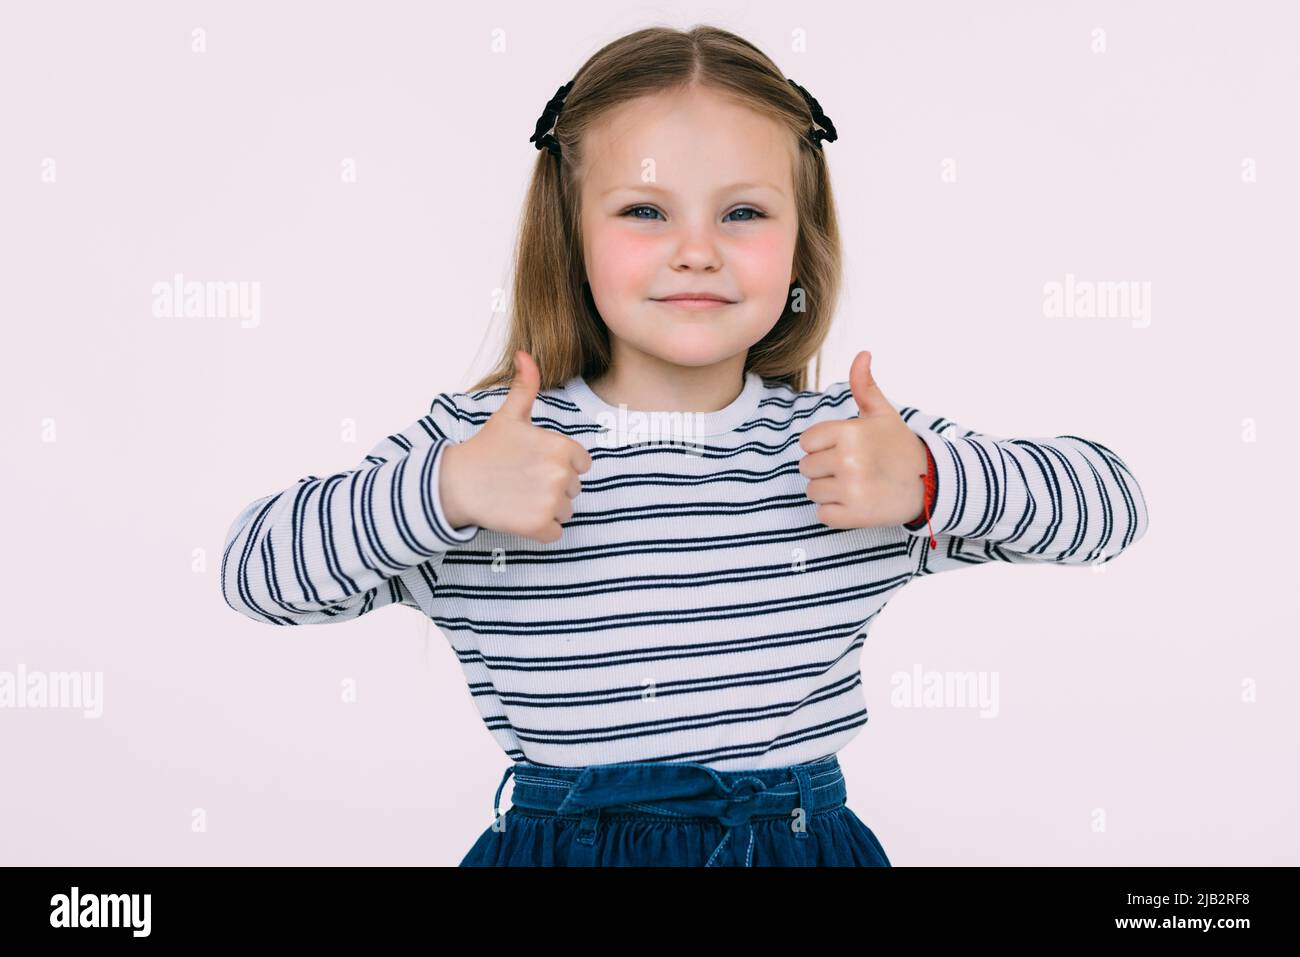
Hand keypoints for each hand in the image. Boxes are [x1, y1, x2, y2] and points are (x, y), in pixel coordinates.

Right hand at [439, 350, 591, 543]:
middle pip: (573, 488)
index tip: (533, 463)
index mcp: (562, 447)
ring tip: (518, 496)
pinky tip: (518, 514)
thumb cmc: (485, 449)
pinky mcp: (540, 526)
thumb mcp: (509, 415)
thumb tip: (525, 354)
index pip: (581, 464)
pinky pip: (556, 533)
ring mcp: (551, 501)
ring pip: (565, 511)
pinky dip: (540, 529)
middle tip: (521, 480)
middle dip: (552, 486)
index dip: (559, 465)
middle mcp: (562, 474)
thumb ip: (526, 386)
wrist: (456, 483)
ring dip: (546, 508)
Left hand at [798, 350, 929, 529]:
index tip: (845, 449)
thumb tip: (863, 353)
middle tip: (853, 469)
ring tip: (856, 485)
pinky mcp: (854, 515)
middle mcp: (847, 460)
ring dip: (830, 491)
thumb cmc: (899, 446)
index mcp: (849, 432)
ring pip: (812, 491)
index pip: (806, 442)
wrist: (930, 485)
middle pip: (806, 467)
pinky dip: (835, 513)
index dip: (822, 446)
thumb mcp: (883, 414)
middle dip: (825, 469)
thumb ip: (865, 386)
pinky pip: (823, 515)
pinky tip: (856, 503)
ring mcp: (851, 489)